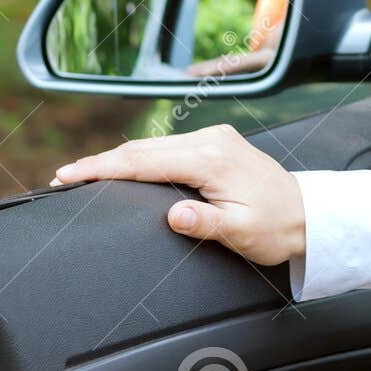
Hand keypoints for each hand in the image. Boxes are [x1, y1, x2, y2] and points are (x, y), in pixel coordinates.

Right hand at [49, 124, 305, 265]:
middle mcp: (211, 140)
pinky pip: (167, 147)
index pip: (143, 162)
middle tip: (62, 176)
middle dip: (100, 162)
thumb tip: (175, 215)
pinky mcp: (217, 142)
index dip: (101, 169)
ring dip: (118, 158)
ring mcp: (214, 138)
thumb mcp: (241, 233)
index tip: (68, 176)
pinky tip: (122, 166)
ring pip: (153, 146)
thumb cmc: (276, 227)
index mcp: (212, 159)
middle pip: (142, 149)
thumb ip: (206, 223)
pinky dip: (140, 157)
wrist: (308, 215)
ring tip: (83, 172)